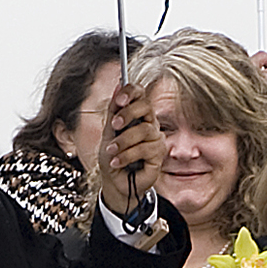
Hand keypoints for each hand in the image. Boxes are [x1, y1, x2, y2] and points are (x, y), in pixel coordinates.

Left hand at [97, 80, 164, 217]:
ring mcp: (156, 139)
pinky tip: (116, 162)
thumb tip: (118, 85)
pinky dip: (126, 155)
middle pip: (146, 106)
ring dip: (123, 141)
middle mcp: (149, 124)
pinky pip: (144, 149)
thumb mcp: (107, 132)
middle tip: (114, 125)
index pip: (140, 94)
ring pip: (144, 130)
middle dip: (128, 113)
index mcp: (137, 115)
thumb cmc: (112, 157)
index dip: (131, 92)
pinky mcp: (159, 155)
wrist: (115, 182)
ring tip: (111, 151)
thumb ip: (113, 110)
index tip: (118, 99)